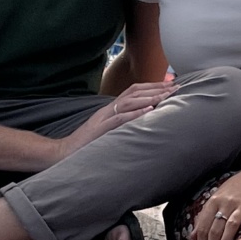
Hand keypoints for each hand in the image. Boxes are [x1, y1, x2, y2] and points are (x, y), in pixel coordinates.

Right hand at [50, 80, 175, 158]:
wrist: (64, 152)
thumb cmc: (87, 145)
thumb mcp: (107, 130)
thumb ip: (121, 124)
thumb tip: (141, 122)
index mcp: (110, 108)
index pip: (133, 91)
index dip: (152, 87)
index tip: (169, 86)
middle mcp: (108, 109)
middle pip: (134, 92)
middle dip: (156, 88)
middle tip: (175, 87)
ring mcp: (104, 118)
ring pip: (129, 101)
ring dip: (149, 97)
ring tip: (166, 95)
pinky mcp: (100, 129)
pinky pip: (120, 118)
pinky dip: (135, 113)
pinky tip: (149, 109)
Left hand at [192, 162, 240, 239]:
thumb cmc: (240, 187)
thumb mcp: (221, 196)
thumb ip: (207, 215)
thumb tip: (193, 235)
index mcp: (213, 200)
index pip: (202, 225)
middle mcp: (221, 203)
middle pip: (209, 230)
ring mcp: (233, 206)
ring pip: (219, 231)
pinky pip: (234, 227)